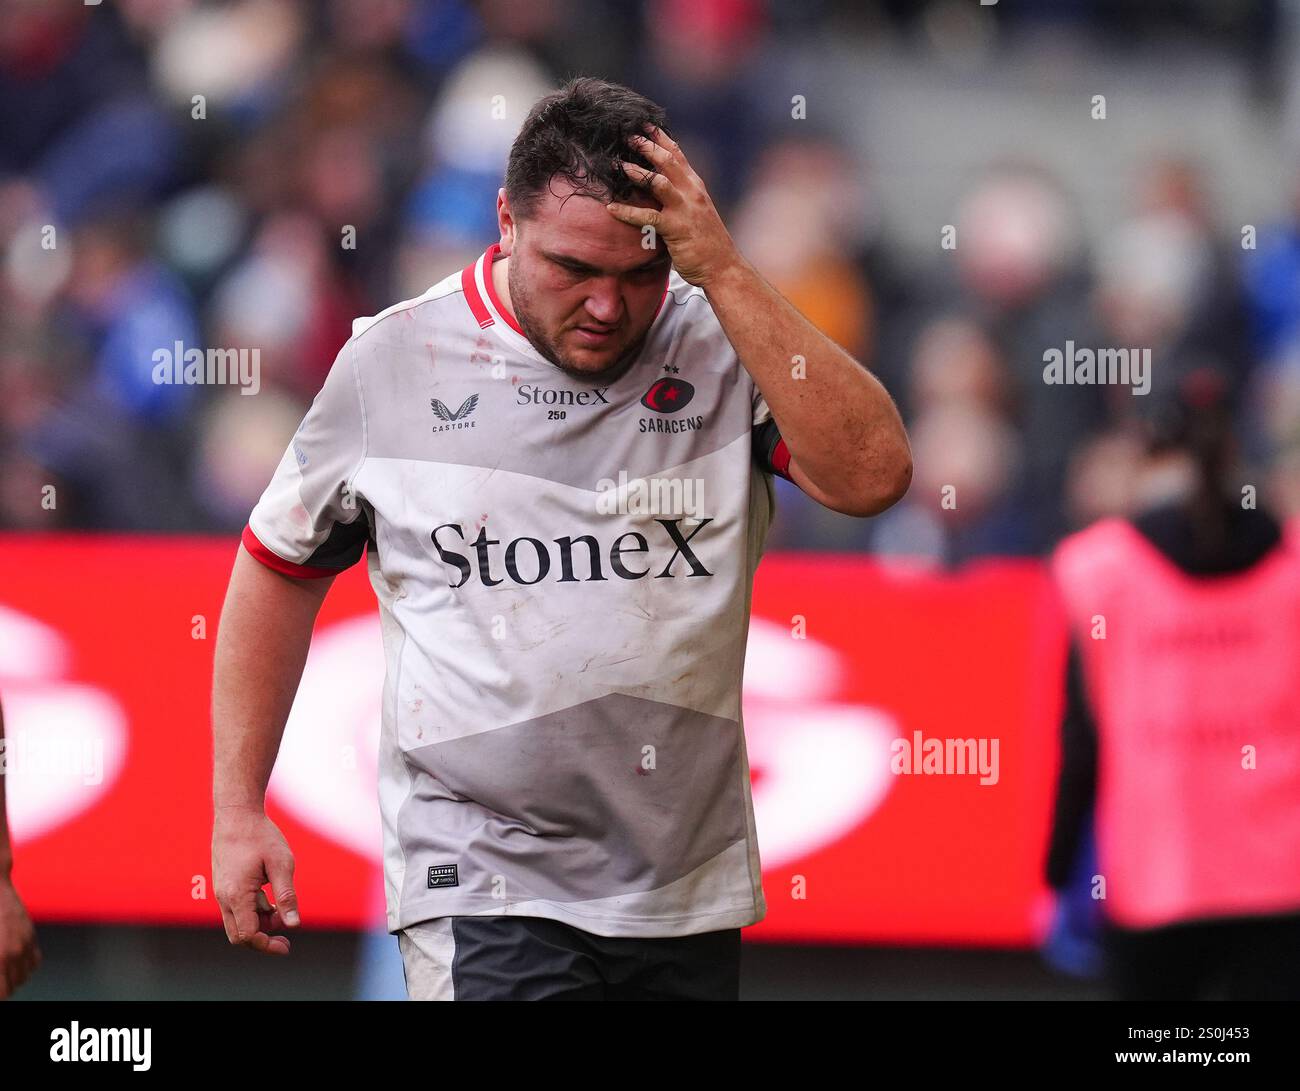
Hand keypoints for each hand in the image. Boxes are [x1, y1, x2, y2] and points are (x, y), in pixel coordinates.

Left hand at [0, 877, 39, 997]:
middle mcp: (14, 952)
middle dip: (2, 988)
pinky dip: (24, 968)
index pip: (1, 993)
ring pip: (23, 977)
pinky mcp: (30, 935)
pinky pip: (33, 962)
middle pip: (11, 988)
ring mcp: (25, 942)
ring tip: (0, 976)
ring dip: (12, 981)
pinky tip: (10, 965)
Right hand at [212, 806, 299, 955]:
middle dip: (263, 939)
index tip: (287, 945)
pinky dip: (253, 910)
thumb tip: (293, 925)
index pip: (248, 935)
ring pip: (237, 922)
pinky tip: (270, 898)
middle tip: (286, 936)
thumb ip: (287, 896)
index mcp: (236, 895)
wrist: (236, 814)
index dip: (267, 945)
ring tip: (281, 910)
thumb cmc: (260, 836)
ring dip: (259, 923)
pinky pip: (236, 908)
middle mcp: (224, 897)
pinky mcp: (223, 885)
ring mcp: (221, 891)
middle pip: (239, 935)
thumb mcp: (281, 864)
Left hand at [605, 126, 741, 289]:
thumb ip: (680, 196)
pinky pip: (647, 216)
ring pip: (658, 182)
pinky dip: (627, 212)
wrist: (722, 267)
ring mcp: (684, 209)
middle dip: (647, 146)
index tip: (645, 124)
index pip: (678, 154)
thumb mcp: (696, 212)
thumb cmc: (707, 242)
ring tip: (617, 164)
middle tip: (627, 136)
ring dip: (637, 171)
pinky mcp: (676, 229)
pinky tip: (611, 208)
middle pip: (667, 161)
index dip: (661, 138)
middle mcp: (692, 192)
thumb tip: (657, 186)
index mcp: (695, 186)